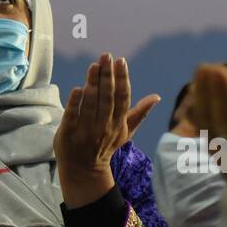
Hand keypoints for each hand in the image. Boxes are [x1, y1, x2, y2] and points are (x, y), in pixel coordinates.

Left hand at [55, 53, 159, 206]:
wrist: (84, 170)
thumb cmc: (105, 146)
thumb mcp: (125, 131)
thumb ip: (139, 113)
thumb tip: (157, 97)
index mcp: (119, 123)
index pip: (122, 98)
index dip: (122, 79)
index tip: (121, 61)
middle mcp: (104, 126)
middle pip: (107, 98)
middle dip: (107, 76)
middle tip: (106, 56)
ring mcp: (86, 130)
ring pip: (91, 105)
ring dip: (93, 84)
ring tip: (94, 65)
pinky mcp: (69, 133)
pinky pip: (73, 117)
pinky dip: (75, 103)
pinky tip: (78, 88)